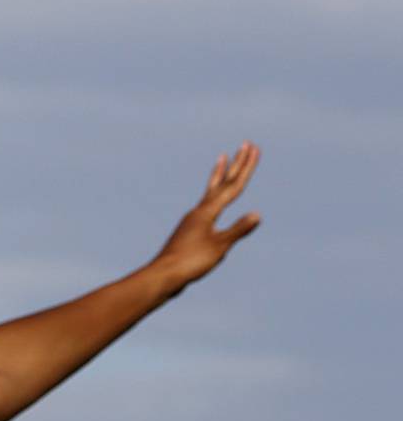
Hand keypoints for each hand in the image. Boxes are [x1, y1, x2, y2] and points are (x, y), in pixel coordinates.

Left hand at [156, 143, 260, 286]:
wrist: (162, 276)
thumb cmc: (190, 262)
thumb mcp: (218, 246)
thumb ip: (237, 229)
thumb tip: (257, 214)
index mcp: (207, 211)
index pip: (233, 186)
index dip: (246, 168)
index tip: (255, 148)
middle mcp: (198, 211)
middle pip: (222, 183)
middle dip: (236, 164)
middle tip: (245, 144)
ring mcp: (191, 221)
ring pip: (210, 192)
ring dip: (219, 175)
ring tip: (222, 159)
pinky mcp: (186, 232)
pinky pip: (204, 208)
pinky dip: (211, 198)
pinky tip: (210, 204)